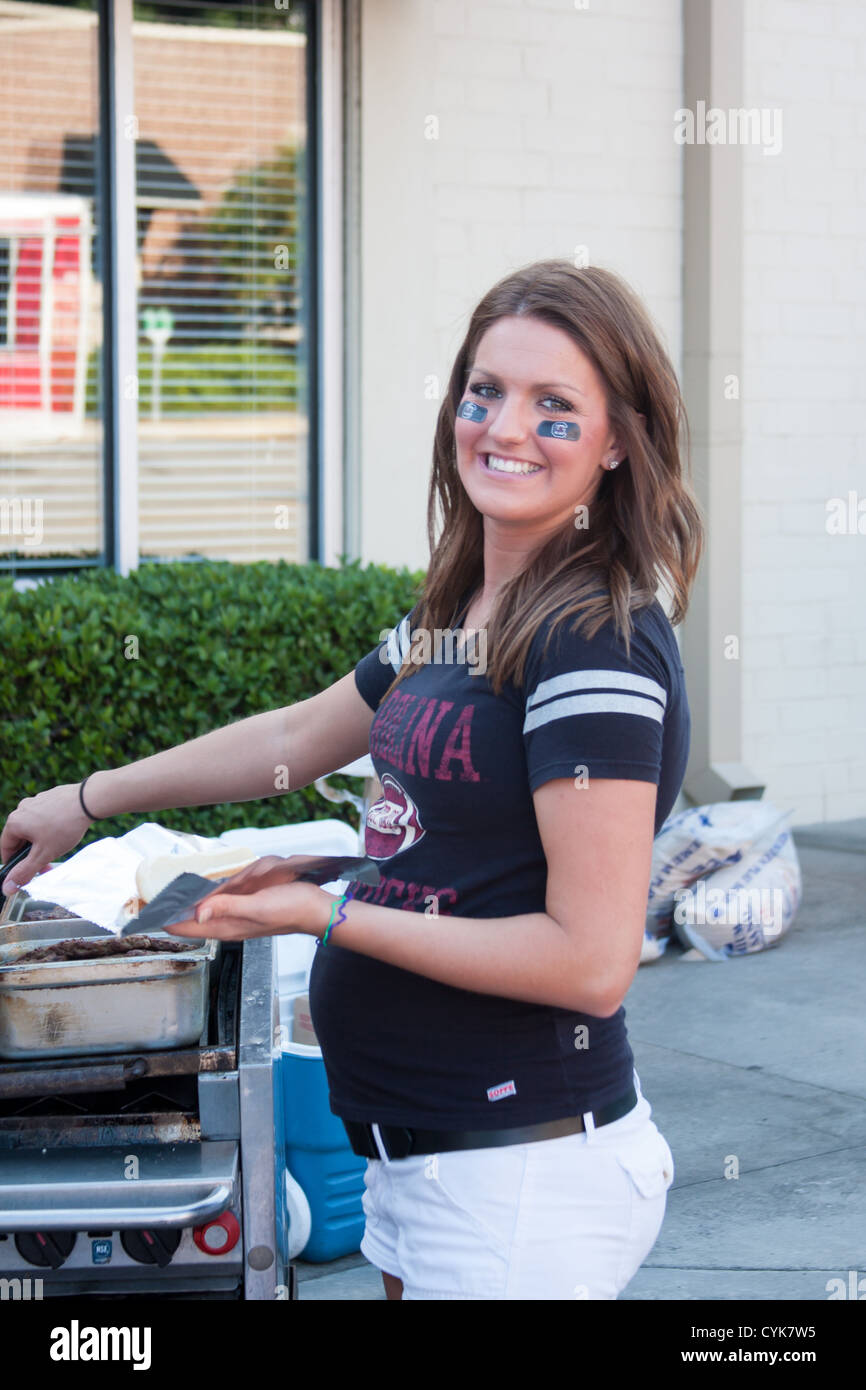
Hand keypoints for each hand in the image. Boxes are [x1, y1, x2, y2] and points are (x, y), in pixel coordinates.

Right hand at [1, 784, 91, 890]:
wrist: (88, 801)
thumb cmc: (65, 826)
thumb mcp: (43, 854)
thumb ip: (24, 872)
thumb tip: (7, 887)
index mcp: (15, 822)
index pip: (6, 848)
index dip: (14, 864)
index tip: (24, 873)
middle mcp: (22, 809)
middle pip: (20, 838)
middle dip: (32, 854)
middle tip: (46, 865)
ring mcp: (36, 801)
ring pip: (33, 828)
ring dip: (42, 842)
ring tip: (57, 849)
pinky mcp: (49, 798)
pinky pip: (44, 817)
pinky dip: (50, 828)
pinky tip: (63, 832)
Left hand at [166, 878, 329, 942]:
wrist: (315, 910)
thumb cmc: (290, 910)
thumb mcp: (256, 907)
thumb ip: (226, 908)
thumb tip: (196, 913)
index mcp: (227, 926)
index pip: (186, 927)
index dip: (165, 919)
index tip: (147, 910)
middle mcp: (228, 923)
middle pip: (191, 920)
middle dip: (171, 911)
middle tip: (150, 899)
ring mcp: (237, 915)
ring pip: (204, 911)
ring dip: (187, 904)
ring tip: (167, 894)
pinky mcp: (246, 906)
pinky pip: (220, 902)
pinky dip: (206, 896)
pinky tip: (201, 888)